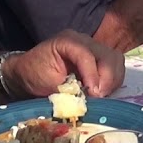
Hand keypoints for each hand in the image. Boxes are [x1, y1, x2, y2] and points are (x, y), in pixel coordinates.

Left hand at [7, 30, 124, 98]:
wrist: (28, 72)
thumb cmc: (33, 75)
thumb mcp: (46, 84)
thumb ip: (67, 91)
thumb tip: (86, 101)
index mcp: (67, 41)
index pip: (87, 55)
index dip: (93, 75)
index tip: (94, 95)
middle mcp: (84, 40)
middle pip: (108, 55)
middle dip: (107, 79)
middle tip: (99, 97)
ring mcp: (93, 48)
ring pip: (115, 60)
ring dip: (112, 80)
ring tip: (101, 96)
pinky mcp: (98, 59)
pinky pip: (115, 67)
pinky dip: (113, 81)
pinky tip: (102, 92)